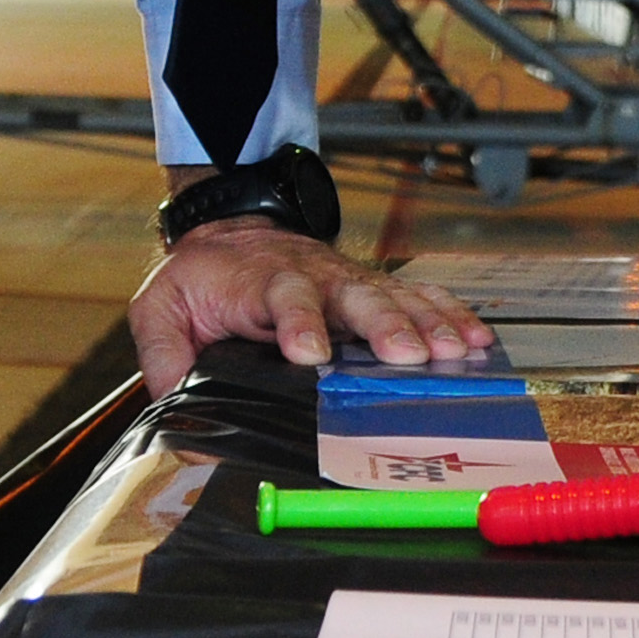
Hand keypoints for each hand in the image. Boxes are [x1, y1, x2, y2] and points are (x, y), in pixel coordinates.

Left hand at [129, 220, 494, 389]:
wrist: (234, 230)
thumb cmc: (202, 278)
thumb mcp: (161, 307)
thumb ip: (164, 353)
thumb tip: (176, 407)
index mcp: (262, 282)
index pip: (283, 295)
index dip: (299, 321)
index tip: (311, 352)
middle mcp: (316, 277)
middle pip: (356, 295)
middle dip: (385, 324)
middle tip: (408, 355)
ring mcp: (350, 282)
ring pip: (396, 296)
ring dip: (429, 323)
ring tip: (459, 352)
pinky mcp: (373, 290)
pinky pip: (419, 296)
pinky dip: (450, 314)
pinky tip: (478, 339)